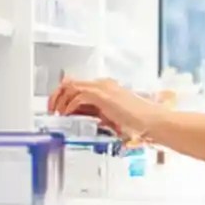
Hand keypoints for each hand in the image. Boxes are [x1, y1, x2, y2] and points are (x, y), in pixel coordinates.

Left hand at [48, 76, 162, 138]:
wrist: (153, 121)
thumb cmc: (139, 122)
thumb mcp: (112, 118)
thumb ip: (98, 115)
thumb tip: (83, 118)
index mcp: (106, 88)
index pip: (78, 86)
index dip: (65, 97)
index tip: (59, 110)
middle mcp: (103, 84)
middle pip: (70, 82)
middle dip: (57, 96)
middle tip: (52, 110)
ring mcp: (103, 88)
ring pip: (71, 86)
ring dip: (60, 100)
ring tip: (57, 113)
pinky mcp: (103, 96)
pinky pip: (79, 95)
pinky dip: (70, 105)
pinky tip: (68, 115)